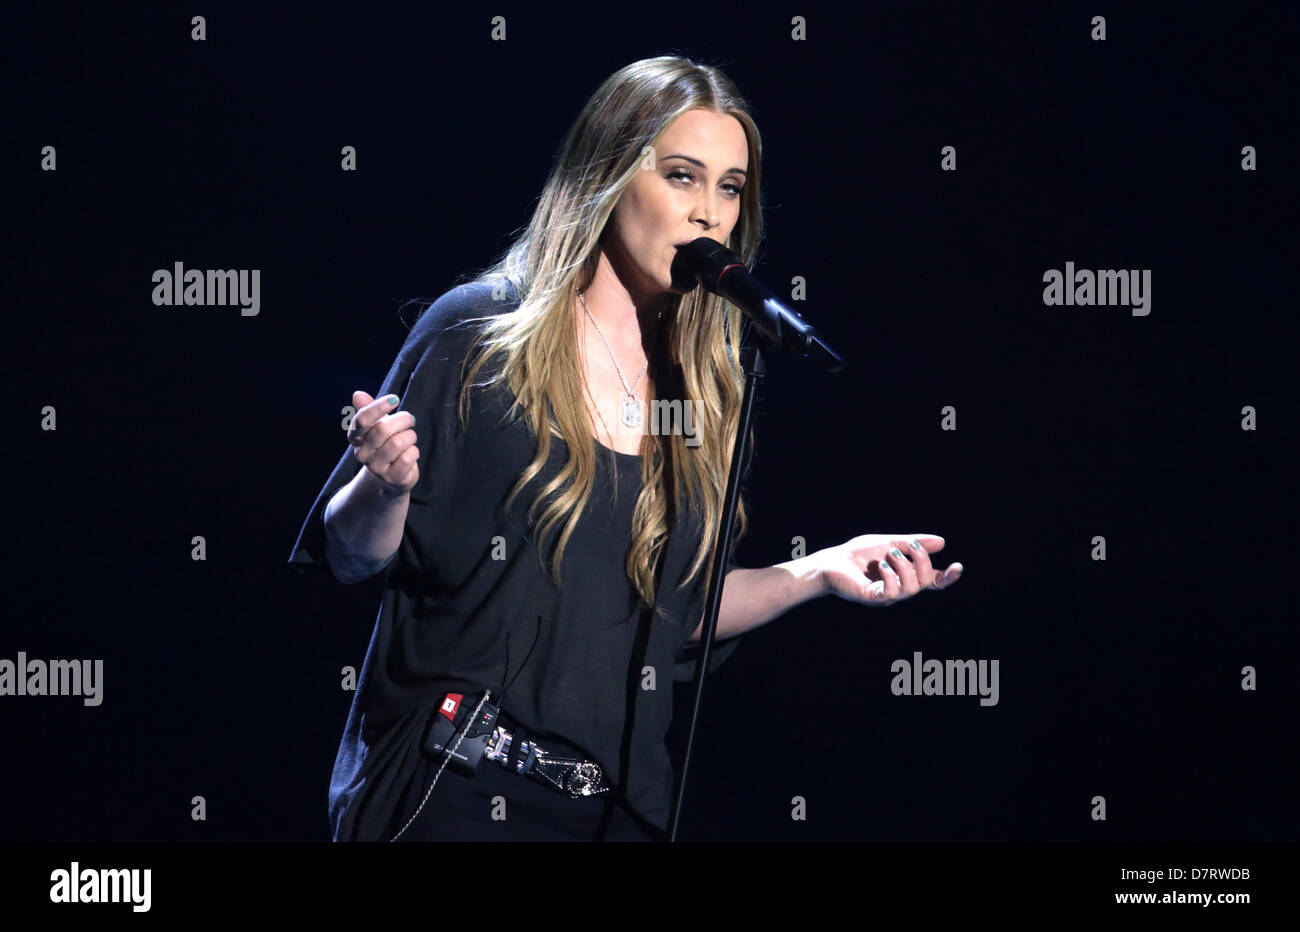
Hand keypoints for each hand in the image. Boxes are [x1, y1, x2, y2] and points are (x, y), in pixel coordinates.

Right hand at [348, 390, 419, 494]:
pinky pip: (407, 459)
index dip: (378, 407)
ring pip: (397, 443)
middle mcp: (362, 453)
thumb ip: (368, 409)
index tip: (394, 399)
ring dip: (410, 436)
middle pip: (382, 429)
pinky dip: (414, 451)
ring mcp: (376, 467)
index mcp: (356, 437)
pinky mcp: (391, 478)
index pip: (362, 420)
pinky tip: (411, 452)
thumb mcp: (377, 425)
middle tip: (410, 419)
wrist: (391, 475)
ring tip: (410, 437)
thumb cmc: (385, 444)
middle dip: (402, 420)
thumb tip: (357, 394)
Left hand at [815, 533, 961, 606]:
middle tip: (908, 546)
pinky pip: (891, 593)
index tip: (958, 566)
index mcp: (905, 576)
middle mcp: (898, 589)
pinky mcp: (872, 598)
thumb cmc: (858, 554)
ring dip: (905, 568)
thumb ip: (912, 543)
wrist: (831, 561)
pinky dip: (890, 576)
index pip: (931, 581)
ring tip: (891, 554)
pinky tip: (881, 566)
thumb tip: (942, 542)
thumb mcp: (889, 543)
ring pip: (910, 589)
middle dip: (922, 561)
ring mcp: (886, 596)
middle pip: (924, 582)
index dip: (947, 577)